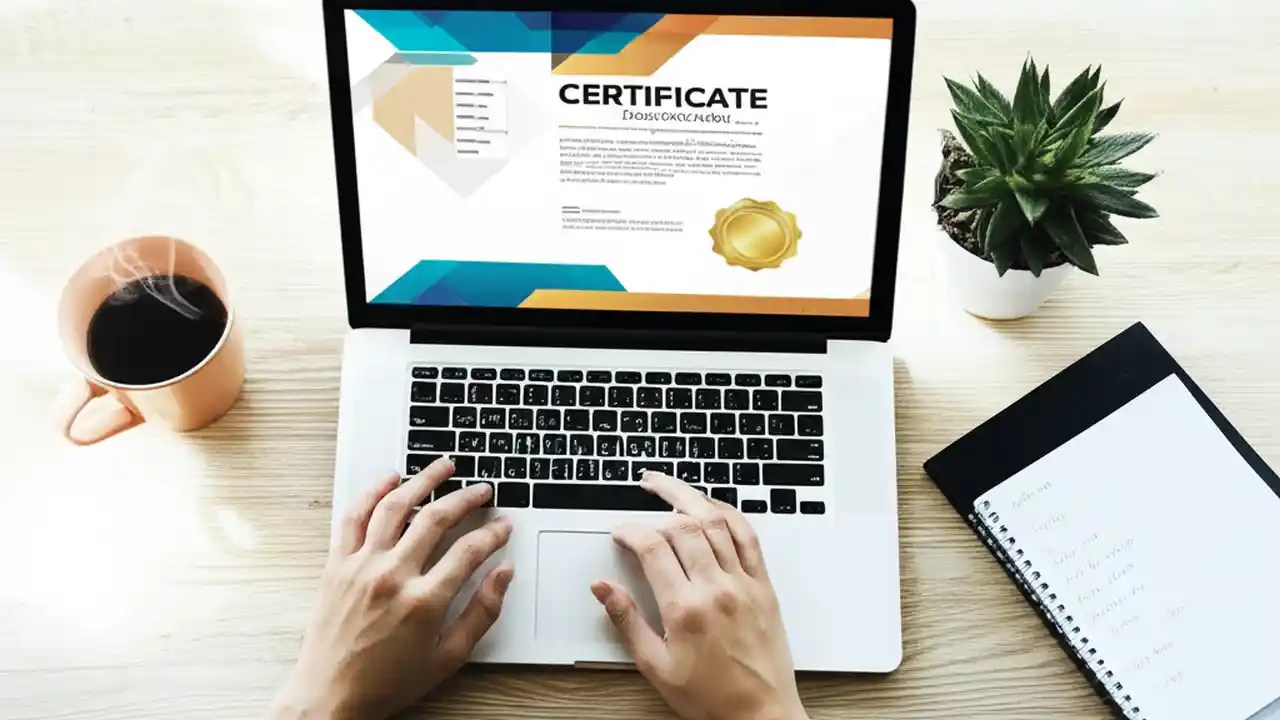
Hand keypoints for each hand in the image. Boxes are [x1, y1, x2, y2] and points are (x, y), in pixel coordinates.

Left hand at [267, 459, 512, 719]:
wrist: (330, 697)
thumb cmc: (387, 683)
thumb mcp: (448, 657)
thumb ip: (481, 613)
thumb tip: (504, 575)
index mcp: (424, 602)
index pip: (470, 551)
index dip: (493, 534)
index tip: (504, 526)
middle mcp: (392, 576)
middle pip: (436, 518)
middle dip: (466, 498)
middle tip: (483, 489)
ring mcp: (361, 567)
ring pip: (395, 506)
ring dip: (422, 480)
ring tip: (443, 466)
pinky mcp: (336, 566)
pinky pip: (353, 517)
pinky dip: (371, 492)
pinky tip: (389, 479)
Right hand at [592, 473, 807, 719]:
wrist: (760, 715)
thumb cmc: (709, 698)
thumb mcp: (655, 666)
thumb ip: (626, 621)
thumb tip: (602, 588)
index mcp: (685, 609)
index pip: (652, 547)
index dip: (631, 530)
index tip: (620, 530)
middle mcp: (716, 589)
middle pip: (684, 524)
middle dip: (661, 497)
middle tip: (645, 487)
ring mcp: (743, 584)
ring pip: (717, 523)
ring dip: (693, 498)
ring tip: (673, 486)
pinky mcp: (764, 586)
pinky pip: (749, 537)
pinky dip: (730, 515)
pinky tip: (714, 507)